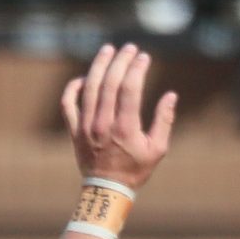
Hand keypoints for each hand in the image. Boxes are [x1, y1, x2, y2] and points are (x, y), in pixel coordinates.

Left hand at [61, 41, 176, 190]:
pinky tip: (85, 78)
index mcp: (125, 127)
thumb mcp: (158, 148)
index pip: (129, 88)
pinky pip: (68, 104)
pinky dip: (74, 88)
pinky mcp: (74, 131)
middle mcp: (103, 124)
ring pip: (89, 88)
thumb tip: (171, 95)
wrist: (106, 190)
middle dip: (120, 61)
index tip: (144, 57)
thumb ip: (164, 120)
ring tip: (108, 50)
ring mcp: (86, 127)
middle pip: (109, 83)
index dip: (136, 68)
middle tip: (129, 48)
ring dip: (99, 66)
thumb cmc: (135, 170)